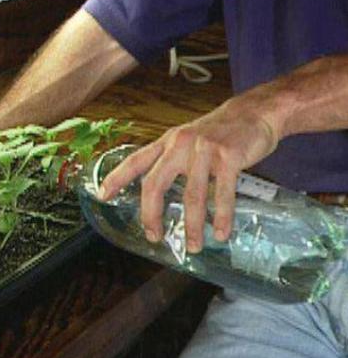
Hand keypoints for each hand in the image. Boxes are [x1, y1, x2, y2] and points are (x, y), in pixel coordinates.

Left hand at [97, 96, 280, 252]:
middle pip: (155, 184)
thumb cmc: (219, 132)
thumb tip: (156, 192)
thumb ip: (171, 160)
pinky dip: (221, 217)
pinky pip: (222, 193)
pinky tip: (220, 233)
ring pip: (191, 195)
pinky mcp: (229, 157)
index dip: (116, 178)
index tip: (102, 196)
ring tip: (193, 245)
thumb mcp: (187, 139)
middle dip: (151, 214)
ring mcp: (205, 150)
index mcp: (167, 142)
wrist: (255, 112)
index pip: (135, 161)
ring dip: (192, 225)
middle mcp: (180, 144)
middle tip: (154, 236)